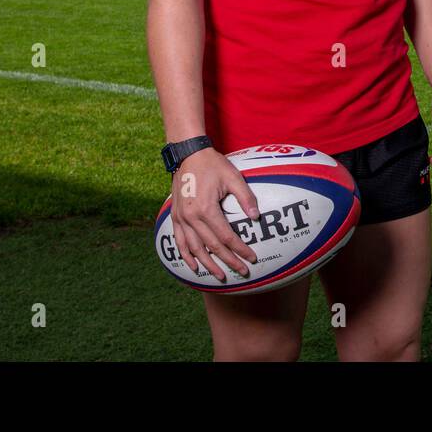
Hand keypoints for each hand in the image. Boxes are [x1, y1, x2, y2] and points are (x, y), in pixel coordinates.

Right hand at [169, 148, 260, 282]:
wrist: (188, 154)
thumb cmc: (213, 164)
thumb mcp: (233, 177)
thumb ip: (245, 197)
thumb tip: (256, 216)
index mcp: (206, 209)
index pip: (226, 237)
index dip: (240, 249)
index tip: (252, 258)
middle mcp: (191, 217)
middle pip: (212, 247)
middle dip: (228, 261)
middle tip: (242, 272)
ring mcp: (181, 218)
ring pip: (194, 249)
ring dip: (208, 265)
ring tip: (220, 276)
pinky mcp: (175, 217)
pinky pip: (179, 241)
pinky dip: (186, 256)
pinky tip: (194, 267)